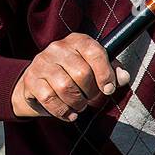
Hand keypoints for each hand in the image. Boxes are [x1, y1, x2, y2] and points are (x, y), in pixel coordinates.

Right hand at [11, 33, 130, 121]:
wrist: (37, 82)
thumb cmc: (72, 74)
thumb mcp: (94, 68)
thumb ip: (111, 71)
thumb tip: (124, 77)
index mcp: (78, 40)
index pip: (95, 52)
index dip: (105, 73)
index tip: (108, 89)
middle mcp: (58, 47)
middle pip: (81, 73)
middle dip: (91, 93)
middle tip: (92, 100)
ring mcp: (42, 62)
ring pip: (65, 87)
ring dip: (77, 103)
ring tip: (80, 106)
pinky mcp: (31, 79)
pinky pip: (49, 98)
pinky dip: (63, 111)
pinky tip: (69, 113)